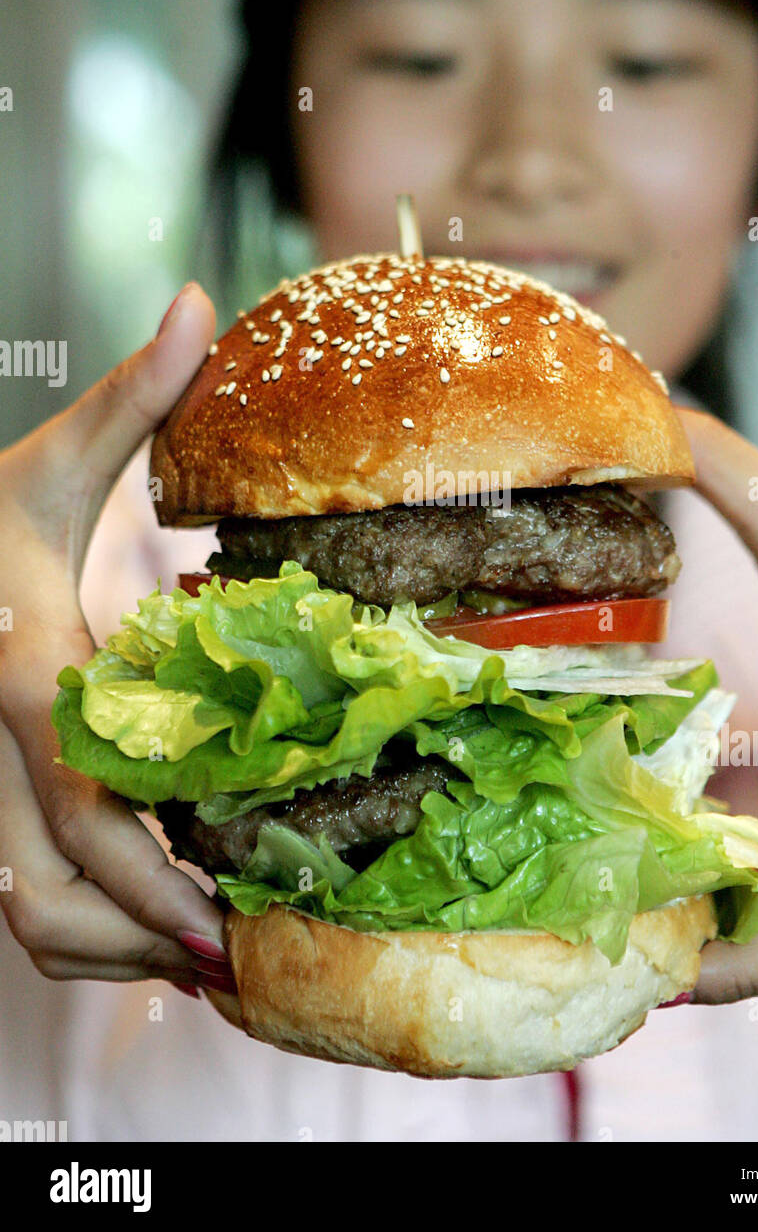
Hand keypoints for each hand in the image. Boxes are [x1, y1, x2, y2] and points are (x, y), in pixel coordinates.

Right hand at [0, 284, 235, 991]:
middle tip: (240, 943)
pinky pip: (28, 908)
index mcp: (18, 672)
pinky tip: (160, 904)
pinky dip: (95, 931)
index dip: (147, 878)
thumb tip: (197, 302)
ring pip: (27, 926)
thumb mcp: (48, 460)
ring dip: (118, 950)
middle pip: (43, 903)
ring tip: (208, 936)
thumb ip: (130, 397)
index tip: (218, 926)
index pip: (80, 801)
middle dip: (139, 942)